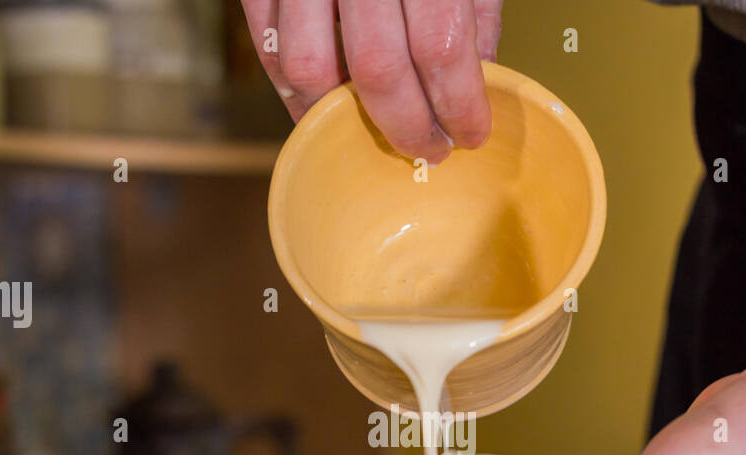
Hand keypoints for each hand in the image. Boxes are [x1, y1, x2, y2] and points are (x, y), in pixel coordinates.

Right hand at [240, 0, 503, 162]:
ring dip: (343, 118)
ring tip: (374, 130)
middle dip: (408, 126)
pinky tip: (326, 103)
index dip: (459, 104)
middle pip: (377, 70)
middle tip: (430, 149)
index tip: (472, 132)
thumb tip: (477, 82)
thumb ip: (473, 8)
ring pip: (308, 70)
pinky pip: (269, 47)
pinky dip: (296, 89)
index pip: (441, 48)